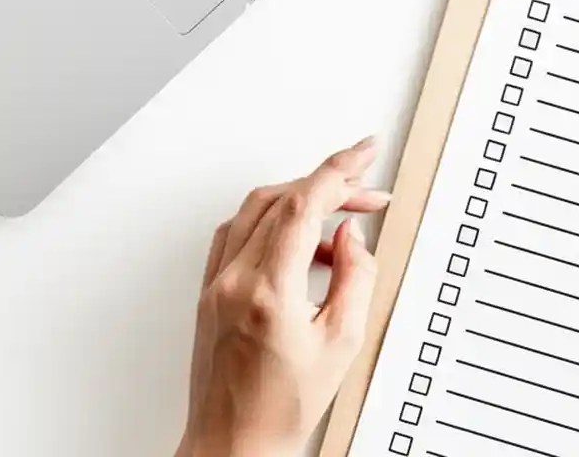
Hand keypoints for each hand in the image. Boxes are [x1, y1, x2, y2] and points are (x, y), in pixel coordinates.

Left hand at [176, 138, 389, 456]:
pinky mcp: (210, 292)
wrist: (233, 444)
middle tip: (368, 190)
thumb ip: (355, 279)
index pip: (304, 204)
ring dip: (301, 199)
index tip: (365, 152)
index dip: (340, 169)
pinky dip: (275, 222)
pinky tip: (303, 241)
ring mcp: (215, 284)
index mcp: (267, 290)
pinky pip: (240, 234)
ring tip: (341, 217)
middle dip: (329, 184)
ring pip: (256, 210)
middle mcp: (233, 280)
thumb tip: (352, 238)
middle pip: (280, 198)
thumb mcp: (343, 341)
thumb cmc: (281, 407)